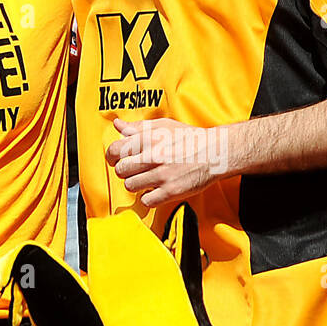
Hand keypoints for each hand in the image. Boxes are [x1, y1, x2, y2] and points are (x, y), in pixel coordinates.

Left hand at [106, 117, 227, 208]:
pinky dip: (147, 198)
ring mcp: (162, 175)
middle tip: (133, 170)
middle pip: (120, 170)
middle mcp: (153, 157)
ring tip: (145, 179)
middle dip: (124, 171)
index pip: (115, 150)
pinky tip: (154, 190)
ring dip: (135, 184)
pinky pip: (146, 200)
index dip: (112, 156)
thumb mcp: (162, 125)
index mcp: (148, 139)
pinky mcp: (171, 191)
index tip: (116, 159)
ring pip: (130, 185)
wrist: (214, 152)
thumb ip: (138, 127)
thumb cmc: (189, 138)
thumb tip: (118, 125)